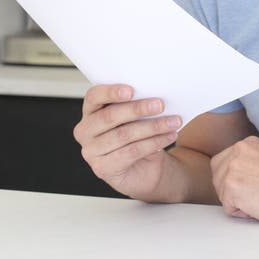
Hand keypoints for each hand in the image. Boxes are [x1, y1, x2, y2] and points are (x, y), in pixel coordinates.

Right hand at [72, 84, 181, 199]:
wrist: (144, 167)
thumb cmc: (138, 135)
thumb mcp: (136, 117)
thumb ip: (136, 104)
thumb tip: (153, 96)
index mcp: (90, 111)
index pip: (94, 96)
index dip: (111, 92)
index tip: (131, 90)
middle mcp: (85, 131)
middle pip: (110, 116)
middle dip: (137, 109)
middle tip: (160, 105)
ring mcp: (91, 152)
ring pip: (124, 134)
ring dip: (153, 127)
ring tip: (173, 122)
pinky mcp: (103, 168)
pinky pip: (132, 152)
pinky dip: (154, 143)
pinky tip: (169, 136)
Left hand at [210, 136, 258, 224]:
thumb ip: (249, 159)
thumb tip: (236, 171)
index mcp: (246, 143)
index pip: (222, 162)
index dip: (235, 179)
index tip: (253, 184)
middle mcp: (237, 151)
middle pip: (217, 177)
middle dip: (232, 190)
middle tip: (257, 193)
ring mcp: (232, 168)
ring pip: (222, 193)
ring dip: (238, 201)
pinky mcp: (231, 187)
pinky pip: (228, 208)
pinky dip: (242, 213)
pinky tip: (258, 205)